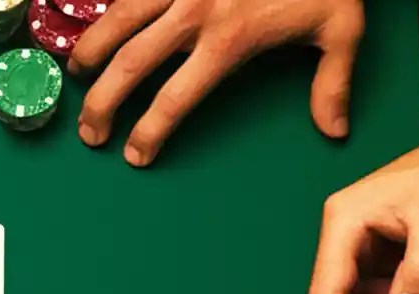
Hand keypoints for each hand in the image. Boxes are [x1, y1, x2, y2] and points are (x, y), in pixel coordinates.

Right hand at [72, 0, 363, 166]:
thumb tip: (333, 132)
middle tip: (90, 133)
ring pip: (114, 21)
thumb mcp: (342, 26)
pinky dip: (106, 10)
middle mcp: (193, 12)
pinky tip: (97, 27)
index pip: (174, 99)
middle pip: (129, 66)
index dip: (148, 132)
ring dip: (88, 53)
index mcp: (229, 39)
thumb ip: (332, 82)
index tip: (134, 155)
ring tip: (76, 77)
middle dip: (100, 105)